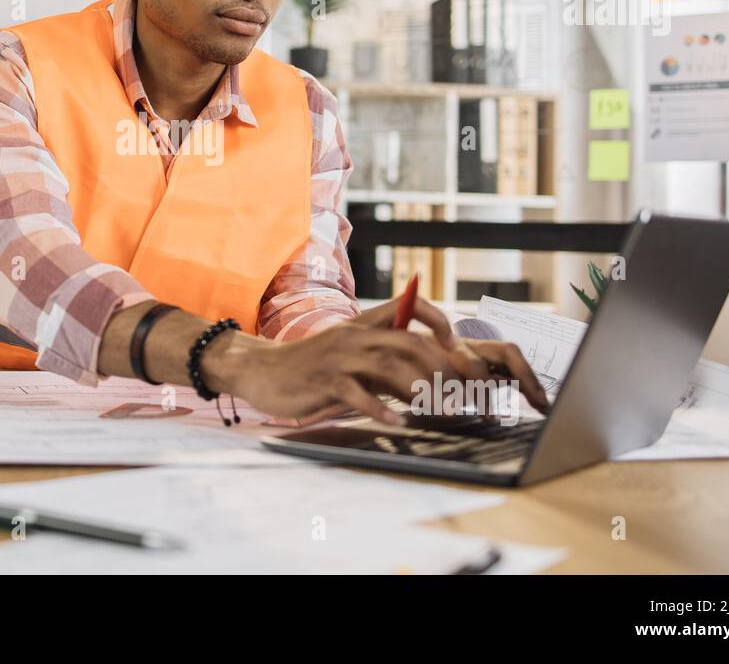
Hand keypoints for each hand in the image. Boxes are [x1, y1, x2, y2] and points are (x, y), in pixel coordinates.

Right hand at [202, 296, 547, 423]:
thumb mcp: (353, 357)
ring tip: (443, 410)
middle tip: (465, 392)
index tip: (458, 343)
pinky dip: (380, 408)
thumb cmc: (313, 367)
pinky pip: (357, 393)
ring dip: (421, 389)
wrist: (263, 371)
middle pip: (408, 342)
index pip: (410, 306)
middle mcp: (356, 334)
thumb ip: (386, 363)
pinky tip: (397, 422)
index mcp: (365, 323)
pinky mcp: (324, 380)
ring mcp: (340, 356)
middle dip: (442, 366)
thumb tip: (431, 382)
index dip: (438, 320)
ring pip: (388, 364)